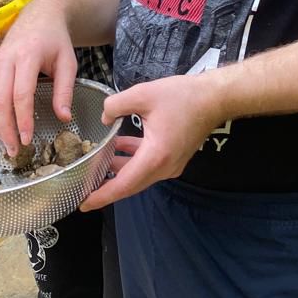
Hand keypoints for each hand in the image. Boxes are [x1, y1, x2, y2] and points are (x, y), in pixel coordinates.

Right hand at [0, 0, 77, 156]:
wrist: (40, 15)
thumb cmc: (56, 39)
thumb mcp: (68, 62)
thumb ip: (65, 90)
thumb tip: (64, 118)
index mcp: (28, 55)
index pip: (20, 94)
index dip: (22, 119)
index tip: (28, 139)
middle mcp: (7, 58)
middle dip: (5, 129)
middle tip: (15, 151)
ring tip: (8, 145)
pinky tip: (2, 128)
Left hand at [79, 74, 223, 210]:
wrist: (214, 98)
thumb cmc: (182, 96)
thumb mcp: (143, 94)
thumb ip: (116, 105)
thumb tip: (104, 116)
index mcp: (155, 157)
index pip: (124, 184)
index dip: (102, 195)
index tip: (83, 203)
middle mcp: (164, 168)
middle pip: (130, 184)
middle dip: (106, 187)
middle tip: (83, 188)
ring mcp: (171, 165)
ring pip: (139, 175)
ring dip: (118, 172)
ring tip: (95, 167)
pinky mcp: (174, 158)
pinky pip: (148, 166)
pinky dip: (131, 161)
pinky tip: (118, 146)